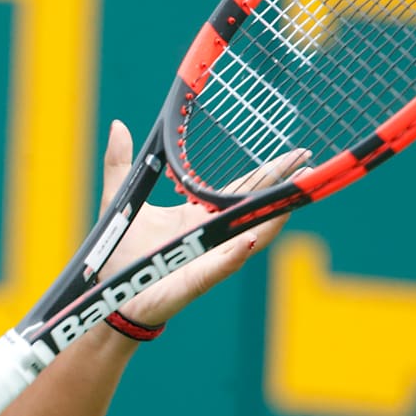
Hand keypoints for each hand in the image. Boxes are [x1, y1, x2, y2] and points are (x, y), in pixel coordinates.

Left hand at [95, 120, 306, 327]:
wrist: (106, 291)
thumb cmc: (118, 251)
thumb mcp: (120, 197)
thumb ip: (120, 162)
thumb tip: (118, 124)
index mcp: (198, 215)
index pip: (241, 190)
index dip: (268, 173)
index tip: (295, 155)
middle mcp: (210, 236)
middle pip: (253, 210)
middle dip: (281, 192)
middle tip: (309, 170)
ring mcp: (206, 258)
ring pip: (247, 238)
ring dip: (269, 222)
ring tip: (290, 204)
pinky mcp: (193, 281)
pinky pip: (218, 267)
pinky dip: (234, 254)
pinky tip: (248, 240)